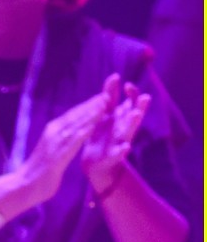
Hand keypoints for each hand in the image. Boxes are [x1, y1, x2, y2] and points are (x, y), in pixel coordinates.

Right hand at [19, 87, 107, 202]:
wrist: (22, 187)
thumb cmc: (37, 173)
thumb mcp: (51, 153)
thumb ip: (60, 143)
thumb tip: (68, 138)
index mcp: (51, 133)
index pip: (71, 116)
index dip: (86, 106)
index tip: (100, 98)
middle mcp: (52, 134)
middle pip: (75, 117)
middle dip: (91, 106)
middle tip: (107, 95)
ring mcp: (54, 144)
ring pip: (75, 125)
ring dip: (90, 114)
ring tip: (104, 105)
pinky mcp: (57, 156)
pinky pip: (73, 141)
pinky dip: (83, 131)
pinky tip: (94, 125)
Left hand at [81, 73, 148, 192]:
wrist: (95, 164)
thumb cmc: (102, 136)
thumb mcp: (105, 115)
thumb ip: (110, 98)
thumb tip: (114, 77)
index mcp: (120, 118)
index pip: (129, 102)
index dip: (131, 93)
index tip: (127, 84)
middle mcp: (123, 128)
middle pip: (134, 116)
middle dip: (139, 106)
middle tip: (145, 97)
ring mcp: (119, 142)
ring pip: (128, 132)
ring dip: (132, 123)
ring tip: (136, 115)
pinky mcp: (113, 157)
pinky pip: (118, 154)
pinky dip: (122, 150)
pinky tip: (125, 147)